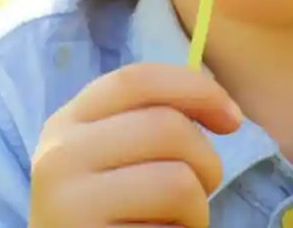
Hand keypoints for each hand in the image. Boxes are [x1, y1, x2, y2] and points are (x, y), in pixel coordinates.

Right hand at [28, 62, 243, 227]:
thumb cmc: (106, 212)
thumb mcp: (108, 155)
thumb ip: (146, 122)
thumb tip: (223, 110)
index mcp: (66, 123)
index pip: (136, 80)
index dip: (196, 89)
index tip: (232, 120)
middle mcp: (59, 157)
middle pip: (166, 128)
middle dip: (206, 161)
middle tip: (200, 192)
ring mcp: (70, 205)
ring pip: (178, 183)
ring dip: (197, 210)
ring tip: (175, 223)